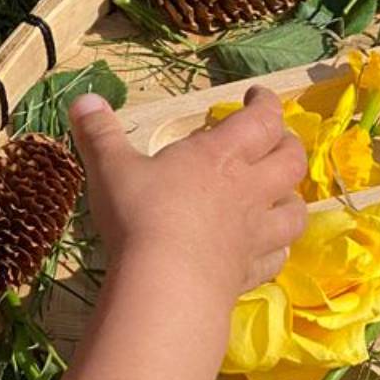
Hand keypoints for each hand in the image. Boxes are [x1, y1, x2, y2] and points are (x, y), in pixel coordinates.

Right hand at [68, 86, 306, 296]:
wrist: (167, 284)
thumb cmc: (141, 216)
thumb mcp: (111, 169)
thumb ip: (100, 134)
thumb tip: (83, 99)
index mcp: (221, 156)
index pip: (262, 120)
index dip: (267, 103)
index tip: (259, 96)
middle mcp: (249, 191)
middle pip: (291, 161)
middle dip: (289, 144)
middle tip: (276, 140)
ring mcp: (256, 234)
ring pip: (296, 211)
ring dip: (293, 199)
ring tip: (282, 195)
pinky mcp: (252, 270)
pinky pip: (278, 257)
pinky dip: (278, 249)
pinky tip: (268, 248)